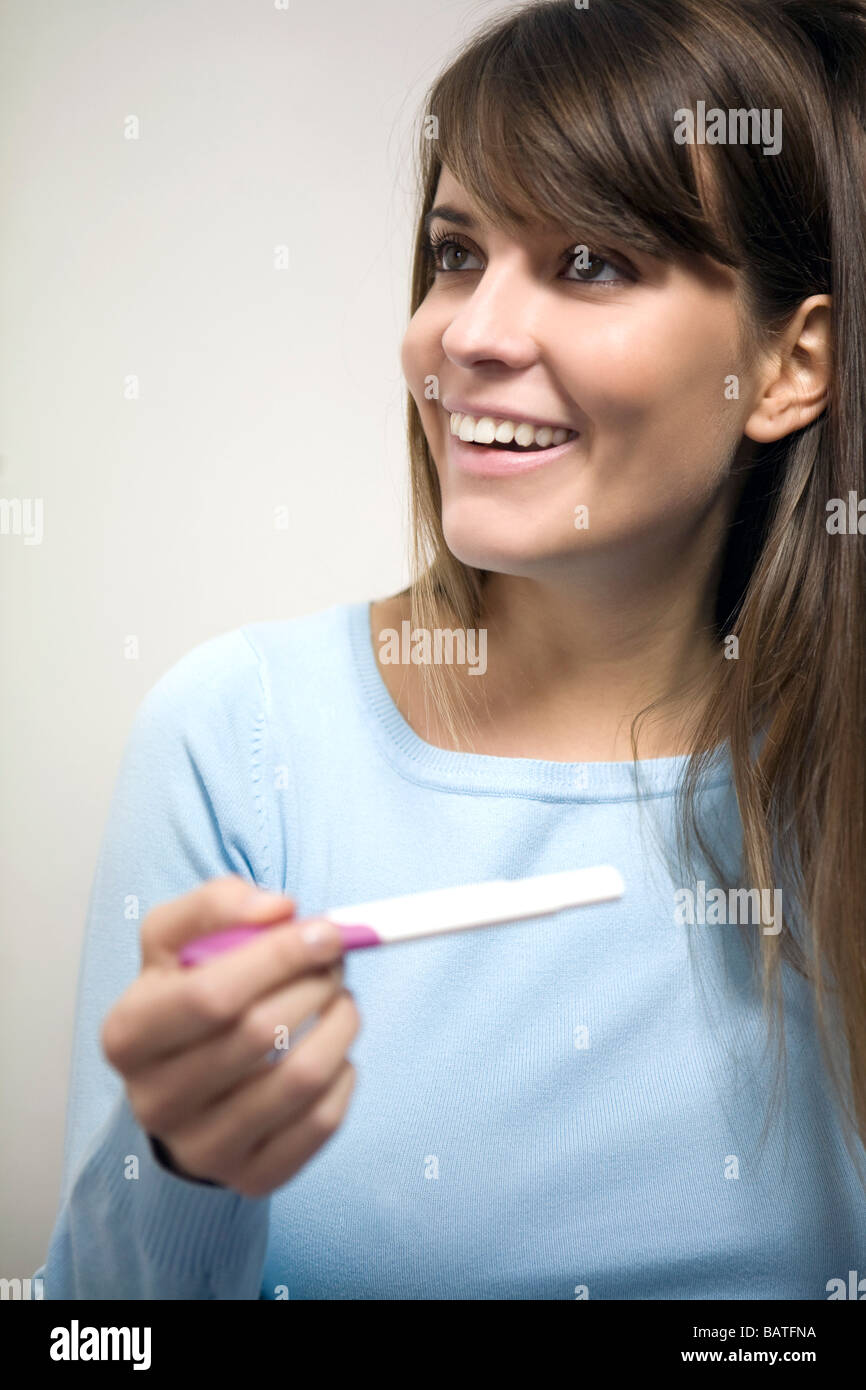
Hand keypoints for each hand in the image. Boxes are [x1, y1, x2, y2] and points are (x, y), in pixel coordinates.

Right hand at [101, 875, 359, 1196]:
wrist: (182, 1083)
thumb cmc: (184, 996)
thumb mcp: (176, 939)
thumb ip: (217, 904)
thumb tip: (278, 909)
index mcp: (127, 1035)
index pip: (210, 994)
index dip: (278, 956)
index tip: (326, 931)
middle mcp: (154, 1101)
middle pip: (259, 1033)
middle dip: (315, 984)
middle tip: (336, 961)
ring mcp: (201, 1148)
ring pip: (300, 1079)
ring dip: (340, 1025)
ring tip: (342, 999)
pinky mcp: (250, 1178)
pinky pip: (321, 1123)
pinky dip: (344, 1075)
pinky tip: (335, 1051)